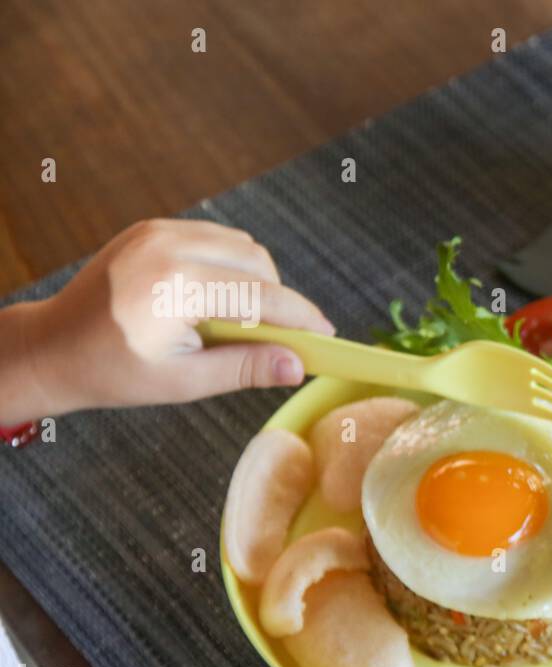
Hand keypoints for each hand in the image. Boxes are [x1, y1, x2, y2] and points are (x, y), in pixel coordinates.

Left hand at [0, 218, 332, 425]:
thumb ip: (244, 369)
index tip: (327, 335)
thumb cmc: (111, 371)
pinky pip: (215, 239)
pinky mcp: (153, 228)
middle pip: (258, 263)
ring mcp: (158, 231)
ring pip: (241, 246)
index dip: (302, 318)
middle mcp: (168, 246)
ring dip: (255, 281)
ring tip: (237, 322)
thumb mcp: (182, 381)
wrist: (51, 346)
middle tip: (274, 339)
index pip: (262, 297)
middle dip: (277, 299)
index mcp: (175, 286)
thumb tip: (297, 366)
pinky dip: (229, 266)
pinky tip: (215, 300)